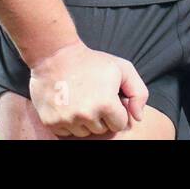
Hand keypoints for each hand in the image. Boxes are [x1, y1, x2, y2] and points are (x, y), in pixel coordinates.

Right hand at [27, 40, 148, 137]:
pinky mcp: (50, 121)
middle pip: (101, 130)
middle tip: (93, 97)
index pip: (119, 124)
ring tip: (80, 100)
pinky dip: (68, 122)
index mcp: (105, 103)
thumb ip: (138, 93)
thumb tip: (138, 117)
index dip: (116, 112)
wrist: (55, 55)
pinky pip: (66, 133)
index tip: (109, 99)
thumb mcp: (122, 69)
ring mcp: (66, 119)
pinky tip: (68, 105)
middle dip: (100, 117)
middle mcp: (86, 114)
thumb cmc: (91, 62)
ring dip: (84, 121)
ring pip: (83, 133)